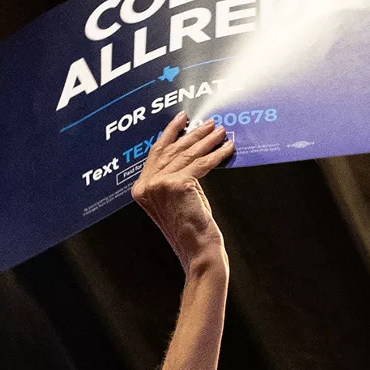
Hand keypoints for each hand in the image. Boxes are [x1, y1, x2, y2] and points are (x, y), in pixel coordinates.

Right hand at [132, 112, 233, 272]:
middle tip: (209, 123)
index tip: (183, 118)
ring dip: (207, 141)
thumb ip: (177, 176)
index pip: (156, 153)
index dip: (171, 132)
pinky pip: (202, 164)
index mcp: (141, 188)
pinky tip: (228, 148)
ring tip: (220, 131)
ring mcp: (159, 185)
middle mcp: (146, 185)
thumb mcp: (178, 198)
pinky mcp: (177, 185)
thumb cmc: (191, 228)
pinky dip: (217, 154)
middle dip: (193, 134)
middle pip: (172, 150)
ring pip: (188, 155)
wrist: (197, 250)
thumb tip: (193, 151)